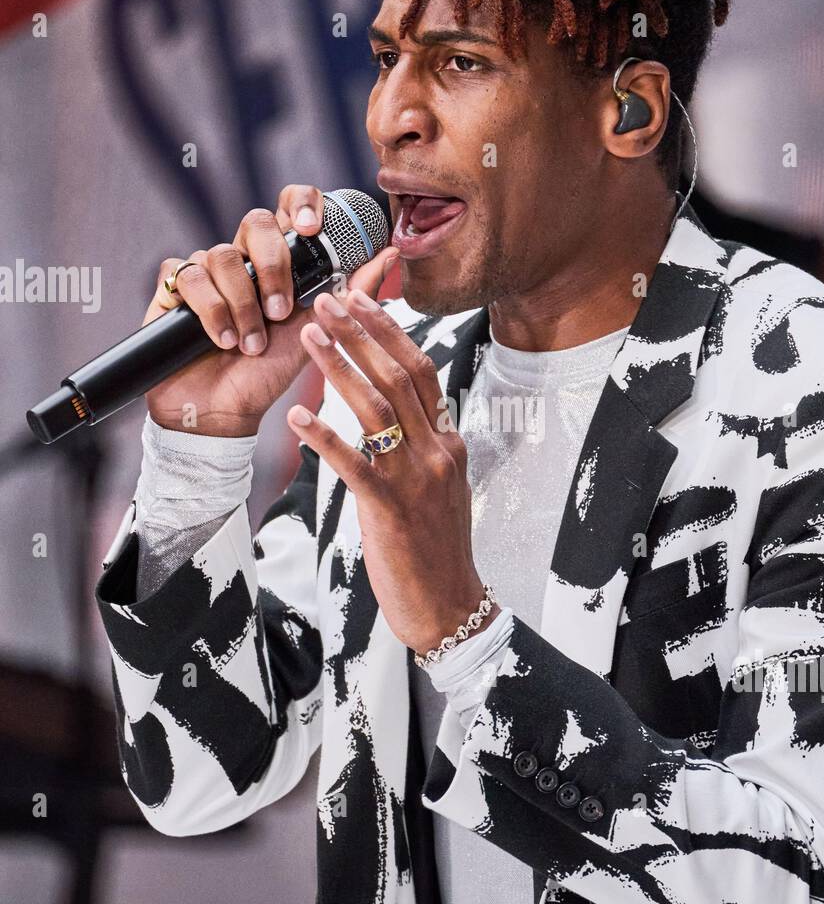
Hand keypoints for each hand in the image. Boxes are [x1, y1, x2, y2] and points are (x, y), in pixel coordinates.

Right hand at [143, 186, 398, 437]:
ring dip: (243, 304)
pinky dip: (209, 310)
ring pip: (223, 254)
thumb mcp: (319, 331)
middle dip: (273, 265)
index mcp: (281, 262)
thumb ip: (351, 292)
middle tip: (281, 311)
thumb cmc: (269, 373)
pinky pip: (187, 274)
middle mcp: (245, 261)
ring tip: (250, 344)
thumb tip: (389, 255)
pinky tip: (222, 339)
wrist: (225, 412)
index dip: (300, 205)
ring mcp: (208, 273)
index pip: (289, 207)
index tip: (310, 230)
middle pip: (256, 221)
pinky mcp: (174, 291)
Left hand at [285, 286, 500, 654]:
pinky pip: (354, 463)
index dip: (390, 331)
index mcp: (448, 441)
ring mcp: (416, 478)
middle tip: (327, 299)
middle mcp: (437, 451)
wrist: (449, 604)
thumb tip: (401, 412)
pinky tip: (296, 416)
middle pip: (398, 376)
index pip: (421, 370)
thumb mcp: (441, 485)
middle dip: (360, 333)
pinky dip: (323, 436)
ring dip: (340, 366)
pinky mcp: (389, 508)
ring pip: (377, 407)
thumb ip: (424, 445)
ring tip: (308, 335)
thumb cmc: (437, 547)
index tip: (361, 299)